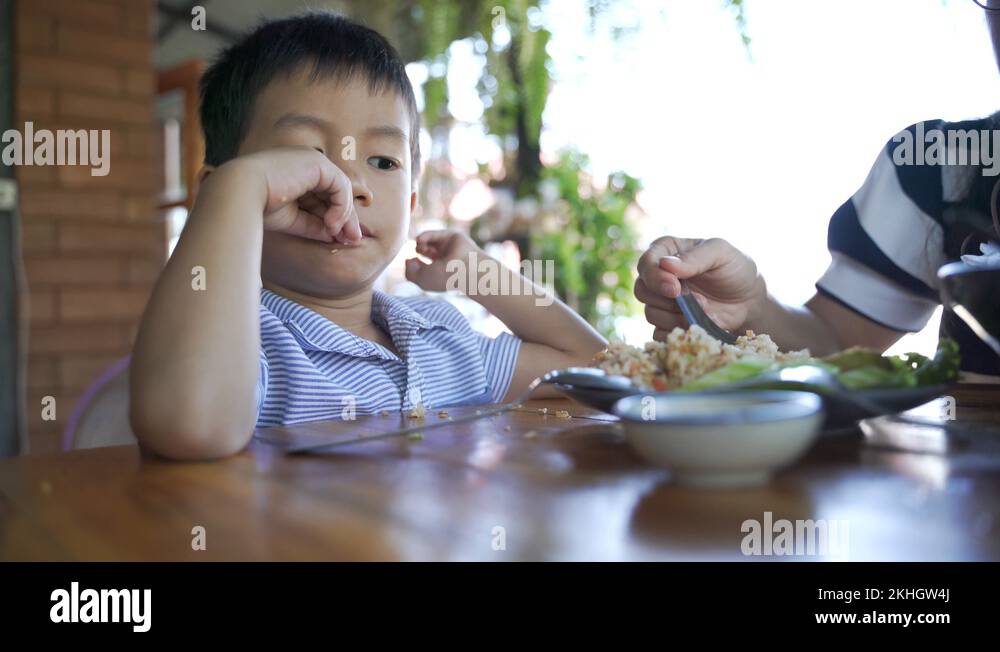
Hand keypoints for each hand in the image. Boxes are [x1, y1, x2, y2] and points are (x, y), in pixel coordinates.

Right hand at [213, 147, 362, 243]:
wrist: (240, 192)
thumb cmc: (258, 206)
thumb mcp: (292, 219)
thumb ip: (314, 224)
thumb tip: (335, 235)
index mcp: (296, 172)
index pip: (323, 195)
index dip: (334, 216)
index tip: (339, 238)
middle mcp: (306, 161)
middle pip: (336, 192)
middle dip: (346, 217)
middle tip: (353, 240)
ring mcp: (312, 159)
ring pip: (341, 189)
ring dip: (344, 215)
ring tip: (339, 235)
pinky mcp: (318, 163)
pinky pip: (341, 186)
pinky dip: (340, 207)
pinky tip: (332, 224)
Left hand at [405, 230, 482, 291]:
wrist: (463, 268)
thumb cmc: (443, 277)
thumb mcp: (420, 279)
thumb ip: (408, 271)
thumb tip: (408, 259)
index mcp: (437, 272)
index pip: (420, 264)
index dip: (412, 263)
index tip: (411, 263)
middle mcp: (442, 260)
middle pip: (423, 250)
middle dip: (417, 251)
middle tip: (417, 256)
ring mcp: (447, 247)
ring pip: (428, 241)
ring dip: (419, 243)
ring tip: (420, 248)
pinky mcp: (451, 237)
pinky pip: (434, 234)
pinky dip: (424, 236)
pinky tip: (419, 240)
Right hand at [635, 236, 766, 339]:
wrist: (749, 299)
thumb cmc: (735, 268)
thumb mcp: (721, 253)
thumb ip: (695, 257)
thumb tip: (665, 264)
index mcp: (666, 251)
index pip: (646, 263)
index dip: (655, 278)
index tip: (675, 289)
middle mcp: (659, 276)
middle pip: (641, 290)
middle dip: (667, 300)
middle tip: (695, 301)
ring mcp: (662, 302)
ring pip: (650, 314)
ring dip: (678, 316)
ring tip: (705, 310)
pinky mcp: (668, 323)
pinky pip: (659, 334)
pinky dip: (679, 332)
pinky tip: (699, 324)